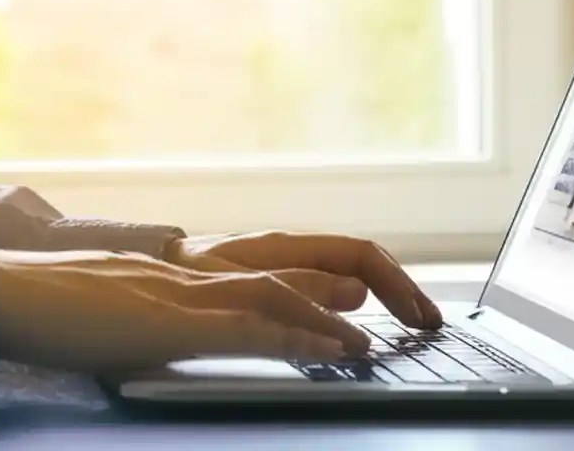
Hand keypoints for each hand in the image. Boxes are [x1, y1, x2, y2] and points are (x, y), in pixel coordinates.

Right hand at [0, 248, 369, 373]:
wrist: (1, 291)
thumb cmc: (47, 307)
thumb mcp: (112, 309)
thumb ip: (151, 315)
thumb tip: (166, 330)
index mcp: (177, 271)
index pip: (259, 270)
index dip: (309, 287)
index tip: (350, 303)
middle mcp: (189, 273)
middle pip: (283, 271)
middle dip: (336, 295)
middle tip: (381, 321)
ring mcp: (181, 292)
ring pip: (274, 295)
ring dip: (327, 318)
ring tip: (366, 345)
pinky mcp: (169, 320)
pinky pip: (246, 326)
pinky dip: (293, 336)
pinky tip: (326, 348)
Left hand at [165, 231, 442, 329]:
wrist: (144, 269)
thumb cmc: (183, 276)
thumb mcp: (237, 285)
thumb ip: (295, 288)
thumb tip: (356, 292)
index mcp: (291, 246)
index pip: (363, 256)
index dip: (397, 284)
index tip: (419, 316)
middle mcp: (296, 251)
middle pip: (366, 264)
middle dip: (402, 291)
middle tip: (429, 325)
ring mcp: (289, 265)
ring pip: (352, 277)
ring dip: (385, 299)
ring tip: (410, 326)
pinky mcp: (277, 283)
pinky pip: (330, 291)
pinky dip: (357, 307)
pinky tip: (363, 326)